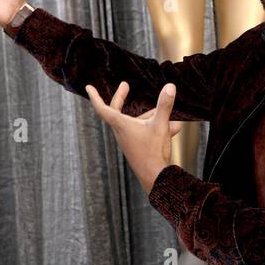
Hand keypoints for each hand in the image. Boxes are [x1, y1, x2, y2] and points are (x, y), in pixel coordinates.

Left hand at [84, 80, 183, 194]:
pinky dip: (156, 127)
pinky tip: (174, 128)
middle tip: (125, 86)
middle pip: (117, 111)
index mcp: (121, 125)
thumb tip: (170, 86)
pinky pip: (144, 132)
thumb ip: (164, 105)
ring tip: (167, 114)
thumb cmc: (153, 152)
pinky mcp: (137, 148)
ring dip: (150, 116)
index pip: (102, 108)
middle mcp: (122, 132)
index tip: (89, 87)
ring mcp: (129, 141)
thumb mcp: (160, 125)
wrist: (155, 178)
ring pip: (136, 122)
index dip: (95, 97)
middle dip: (121, 97)